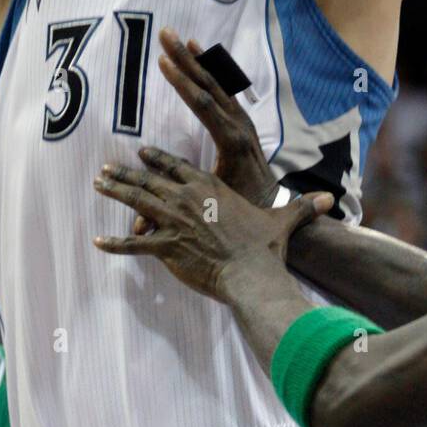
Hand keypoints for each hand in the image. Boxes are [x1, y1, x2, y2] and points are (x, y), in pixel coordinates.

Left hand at [93, 148, 331, 301]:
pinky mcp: (165, 246)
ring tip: (97, 184)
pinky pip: (134, 244)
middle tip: (105, 167)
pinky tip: (98, 242)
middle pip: (150, 179)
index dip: (158, 159)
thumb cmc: (264, 247)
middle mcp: (187, 197)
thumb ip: (302, 207)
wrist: (252, 274)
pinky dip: (115, 244)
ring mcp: (174, 220)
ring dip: (115, 191)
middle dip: (126, 172)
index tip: (142, 151)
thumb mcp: (283, 221)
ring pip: (137, 201)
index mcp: (210, 187)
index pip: (178, 167)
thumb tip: (329, 201)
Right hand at [156, 29, 277, 205]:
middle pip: (210, 85)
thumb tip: (138, 230)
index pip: (204, 106)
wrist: (273, 208)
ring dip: (198, 60)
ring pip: (219, 83)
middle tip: (165, 35)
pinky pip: (225, 89)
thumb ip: (174, 219)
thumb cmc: (241, 210)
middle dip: (186, 59)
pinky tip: (199, 53)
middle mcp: (240, 125)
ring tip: (180, 38)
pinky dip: (212, 69)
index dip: (182, 83)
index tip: (162, 62)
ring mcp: (243, 120)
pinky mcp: (242, 121)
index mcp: (232, 143)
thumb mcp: (210, 211)